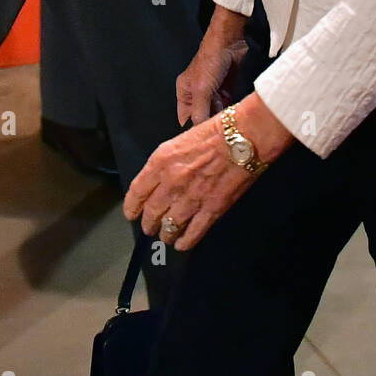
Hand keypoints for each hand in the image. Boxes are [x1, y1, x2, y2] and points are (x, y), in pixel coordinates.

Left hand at [124, 92, 294, 250]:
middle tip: (149, 227)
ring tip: (166, 236)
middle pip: (151, 212)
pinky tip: (182, 243)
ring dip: (165, 234)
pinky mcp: (211, 210)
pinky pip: (193, 233)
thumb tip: (160, 180)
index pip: (137, 191)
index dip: (131, 206)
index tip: (131, 213)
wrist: (244, 137)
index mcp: (161, 162)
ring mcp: (191, 198)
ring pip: (169, 227)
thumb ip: (167, 162)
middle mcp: (172, 182)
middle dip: (148, 223)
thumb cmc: (216, 131)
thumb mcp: (180, 141)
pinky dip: (185, 241)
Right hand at [176, 8, 250, 125]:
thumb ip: (200, 112)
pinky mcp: (225, 88)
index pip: (184, 118)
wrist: (229, 43)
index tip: (200, 143)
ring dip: (220, 118)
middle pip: (201, 116)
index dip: (191, 130)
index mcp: (184, 92)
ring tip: (226, 128)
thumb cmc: (210, 61)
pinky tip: (233, 118)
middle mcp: (196, 93)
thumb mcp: (202, 90)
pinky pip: (226, 105)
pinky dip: (229, 111)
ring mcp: (212, 91)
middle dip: (208, 124)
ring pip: (215, 112)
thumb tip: (199, 131)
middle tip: (217, 136)